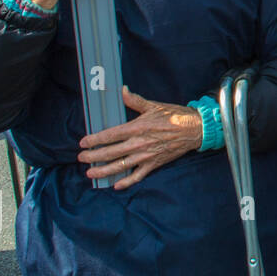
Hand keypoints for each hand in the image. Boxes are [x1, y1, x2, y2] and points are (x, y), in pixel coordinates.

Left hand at [78, 86, 204, 189]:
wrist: (195, 129)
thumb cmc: (175, 116)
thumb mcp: (154, 105)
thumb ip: (135, 100)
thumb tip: (122, 90)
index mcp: (137, 127)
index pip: (110, 135)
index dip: (95, 140)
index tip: (83, 143)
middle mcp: (139, 143)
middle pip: (111, 152)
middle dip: (94, 156)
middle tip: (82, 158)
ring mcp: (146, 155)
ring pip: (121, 165)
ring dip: (104, 170)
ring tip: (91, 173)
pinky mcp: (154, 163)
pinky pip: (138, 175)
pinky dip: (127, 181)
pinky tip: (116, 185)